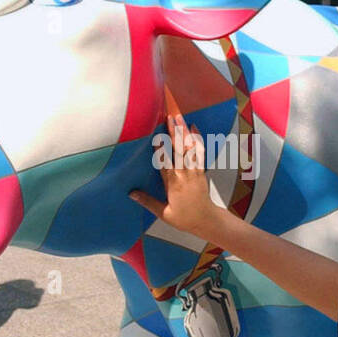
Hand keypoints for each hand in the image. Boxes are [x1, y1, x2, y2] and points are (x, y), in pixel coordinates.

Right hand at [128, 113, 222, 239]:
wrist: (206, 220)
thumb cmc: (184, 218)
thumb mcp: (164, 213)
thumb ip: (148, 202)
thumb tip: (131, 193)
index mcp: (174, 184)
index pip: (166, 164)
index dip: (161, 150)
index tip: (157, 137)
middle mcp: (185, 175)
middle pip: (179, 150)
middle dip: (175, 132)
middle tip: (170, 117)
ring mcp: (195, 171)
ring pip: (189, 148)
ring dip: (184, 131)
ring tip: (179, 117)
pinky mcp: (201, 170)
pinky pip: (200, 152)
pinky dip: (197, 139)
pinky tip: (194, 127)